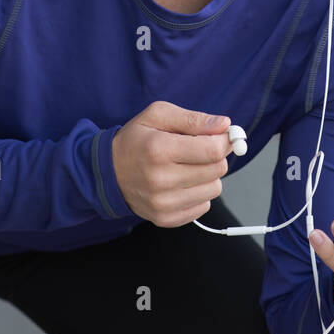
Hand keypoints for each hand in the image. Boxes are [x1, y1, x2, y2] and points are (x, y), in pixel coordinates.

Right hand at [110, 101, 231, 226]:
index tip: (220, 136)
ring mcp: (162, 203)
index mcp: (159, 149)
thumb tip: (224, 125)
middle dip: (215, 156)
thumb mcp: (158, 115)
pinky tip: (182, 183)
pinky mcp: (164, 218)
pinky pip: (203, 206)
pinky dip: (198, 193)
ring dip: (208, 176)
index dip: (224, 141)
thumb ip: (193, 119)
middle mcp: (160, 179)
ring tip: (188, 167)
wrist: (108, 171)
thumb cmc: (136, 139)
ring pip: (214, 189)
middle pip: (217, 169)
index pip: (213, 150)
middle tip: (200, 149)